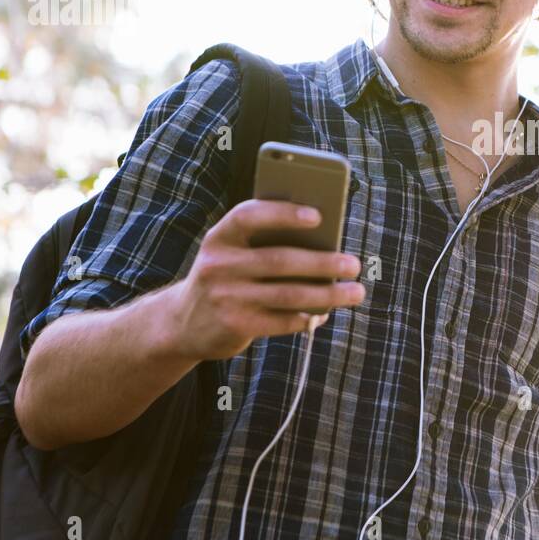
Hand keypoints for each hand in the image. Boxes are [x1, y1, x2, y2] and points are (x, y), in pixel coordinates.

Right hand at [158, 199, 363, 362]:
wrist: (182, 323)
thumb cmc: (226, 277)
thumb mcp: (233, 254)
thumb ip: (265, 244)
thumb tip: (326, 246)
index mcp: (220, 237)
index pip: (249, 216)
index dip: (283, 214)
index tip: (318, 216)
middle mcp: (218, 265)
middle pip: (280, 260)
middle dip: (323, 262)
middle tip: (354, 264)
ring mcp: (225, 297)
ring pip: (288, 293)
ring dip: (328, 293)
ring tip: (355, 292)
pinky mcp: (234, 326)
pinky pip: (282, 320)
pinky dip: (308, 316)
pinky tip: (324, 312)